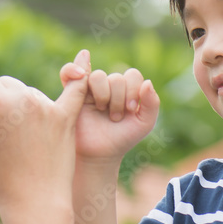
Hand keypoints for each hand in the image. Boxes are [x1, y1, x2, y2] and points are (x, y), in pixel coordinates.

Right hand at [0, 71, 89, 216]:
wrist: (35, 204)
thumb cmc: (0, 180)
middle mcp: (23, 98)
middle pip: (7, 84)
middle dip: (1, 101)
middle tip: (5, 136)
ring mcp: (47, 107)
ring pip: (30, 92)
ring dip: (24, 106)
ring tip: (26, 141)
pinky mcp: (66, 118)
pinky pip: (75, 91)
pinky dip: (78, 77)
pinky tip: (84, 64)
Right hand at [60, 50, 158, 164]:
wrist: (100, 154)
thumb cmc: (122, 139)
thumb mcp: (144, 123)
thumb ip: (152, 103)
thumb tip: (147, 82)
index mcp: (127, 89)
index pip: (133, 75)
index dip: (133, 90)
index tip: (131, 109)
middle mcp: (110, 86)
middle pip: (117, 78)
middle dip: (118, 99)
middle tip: (115, 117)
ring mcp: (91, 88)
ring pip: (98, 76)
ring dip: (103, 95)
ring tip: (102, 111)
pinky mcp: (73, 91)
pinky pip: (69, 71)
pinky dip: (72, 69)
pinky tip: (80, 76)